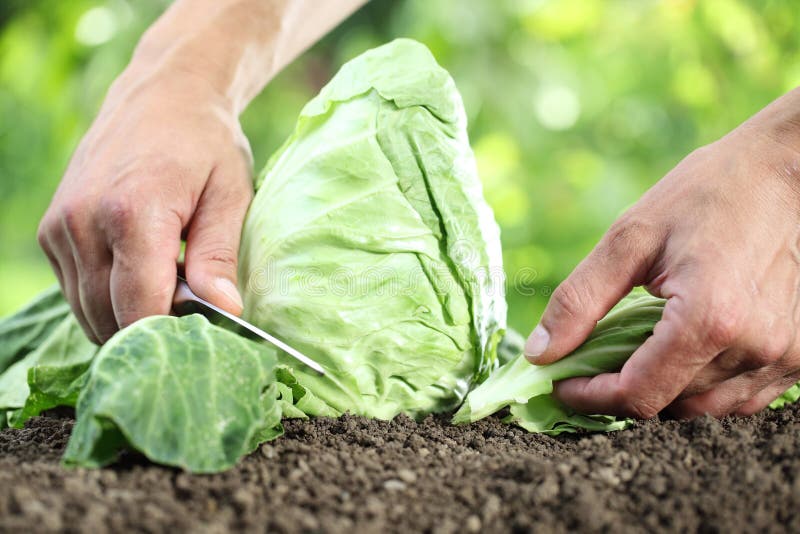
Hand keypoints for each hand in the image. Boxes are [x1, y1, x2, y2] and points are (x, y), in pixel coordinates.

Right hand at [38, 66, 252, 343]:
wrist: (162, 95)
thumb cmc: (206, 144)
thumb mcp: (230, 196)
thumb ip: (218, 257)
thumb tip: (226, 311)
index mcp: (132, 213)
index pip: (139, 310)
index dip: (171, 335)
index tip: (202, 333)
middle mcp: (83, 222)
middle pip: (109, 318)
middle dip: (152, 328)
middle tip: (193, 309)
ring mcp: (60, 227)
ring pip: (87, 311)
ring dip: (127, 314)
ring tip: (169, 285)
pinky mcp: (51, 230)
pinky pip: (75, 290)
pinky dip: (106, 296)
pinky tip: (142, 271)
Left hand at [524, 89, 799, 417]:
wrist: (790, 169)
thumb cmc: (709, 193)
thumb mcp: (631, 238)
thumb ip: (580, 300)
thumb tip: (540, 353)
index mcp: (707, 319)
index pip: (637, 396)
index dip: (590, 397)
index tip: (563, 383)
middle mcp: (753, 348)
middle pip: (668, 405)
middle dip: (621, 389)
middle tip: (594, 359)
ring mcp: (785, 356)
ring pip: (704, 409)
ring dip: (664, 390)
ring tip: (640, 349)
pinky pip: (740, 397)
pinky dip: (703, 385)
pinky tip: (685, 349)